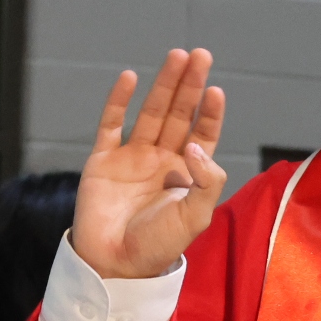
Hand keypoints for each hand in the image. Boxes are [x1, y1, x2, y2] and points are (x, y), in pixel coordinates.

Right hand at [70, 49, 227, 279]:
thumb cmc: (158, 245)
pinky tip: (130, 79)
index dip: (210, 112)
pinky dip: (119, 101)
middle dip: (190, 85)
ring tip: (177, 57)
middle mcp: (161, 160)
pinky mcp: (103, 160)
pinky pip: (111, 124)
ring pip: (150, 112)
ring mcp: (132, 157)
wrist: (114, 264)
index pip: (202, 134)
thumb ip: (207, 180)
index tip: (216, 90)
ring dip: (164, 85)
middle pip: (179, 114)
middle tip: (201, 55)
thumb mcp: (195, 217)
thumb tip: (194, 143)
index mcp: (186, 174)